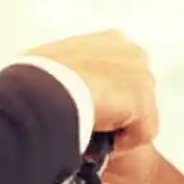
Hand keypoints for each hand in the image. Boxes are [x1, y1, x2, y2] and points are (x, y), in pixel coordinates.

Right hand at [26, 29, 158, 151]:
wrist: (47, 89)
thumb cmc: (39, 76)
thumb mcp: (50, 61)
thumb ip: (68, 69)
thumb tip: (53, 84)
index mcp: (111, 40)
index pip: (120, 73)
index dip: (107, 95)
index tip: (88, 108)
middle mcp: (133, 53)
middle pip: (135, 94)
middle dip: (118, 112)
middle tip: (91, 123)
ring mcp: (142, 78)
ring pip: (140, 115)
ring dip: (119, 128)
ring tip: (92, 131)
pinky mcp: (143, 103)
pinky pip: (142, 133)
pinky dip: (123, 143)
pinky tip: (101, 139)